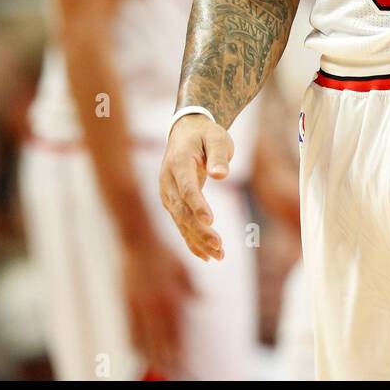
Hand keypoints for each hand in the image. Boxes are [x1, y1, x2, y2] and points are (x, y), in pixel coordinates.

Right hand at [119, 230, 194, 376]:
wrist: (139, 240)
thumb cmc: (164, 253)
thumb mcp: (184, 266)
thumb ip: (193, 286)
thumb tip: (206, 300)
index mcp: (169, 299)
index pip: (175, 334)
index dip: (178, 353)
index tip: (184, 366)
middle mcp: (153, 306)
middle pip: (158, 343)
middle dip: (165, 361)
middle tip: (172, 373)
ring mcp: (137, 305)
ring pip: (141, 340)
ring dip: (149, 356)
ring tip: (156, 367)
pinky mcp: (126, 302)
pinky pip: (129, 329)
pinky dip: (135, 343)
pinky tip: (138, 350)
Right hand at [160, 114, 233, 261]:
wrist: (186, 132)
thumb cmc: (205, 134)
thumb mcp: (217, 137)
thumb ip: (219, 155)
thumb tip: (221, 175)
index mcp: (178, 162)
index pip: (187, 187)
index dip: (197, 204)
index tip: (210, 220)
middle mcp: (168, 181)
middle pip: (182, 210)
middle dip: (199, 230)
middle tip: (219, 246)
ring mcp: (168, 194)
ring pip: (181, 222)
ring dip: (198, 241)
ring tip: (219, 256)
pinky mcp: (173, 203)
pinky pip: (181, 225)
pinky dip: (193, 241)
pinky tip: (207, 257)